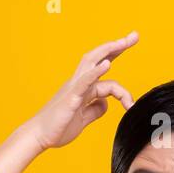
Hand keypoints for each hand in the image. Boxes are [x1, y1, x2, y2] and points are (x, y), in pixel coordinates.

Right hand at [26, 32, 138, 149]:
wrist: (39, 137)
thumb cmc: (58, 127)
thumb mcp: (83, 119)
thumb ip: (95, 109)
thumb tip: (106, 104)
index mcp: (83, 87)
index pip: (103, 67)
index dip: (118, 58)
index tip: (133, 53)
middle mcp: (78, 83)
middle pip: (98, 57)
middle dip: (117, 45)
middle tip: (134, 35)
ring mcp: (74, 89)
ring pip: (91, 63)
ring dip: (108, 51)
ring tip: (123, 42)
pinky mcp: (71, 99)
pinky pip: (84, 82)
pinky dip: (96, 72)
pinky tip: (107, 65)